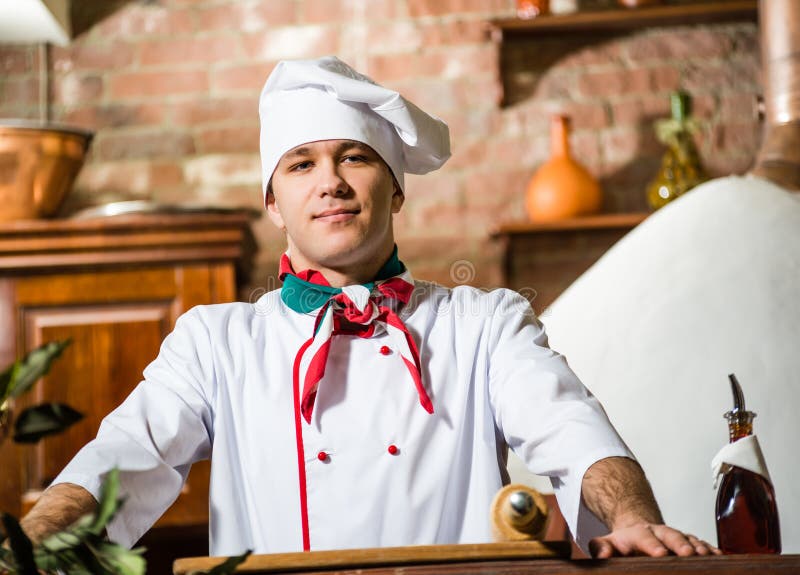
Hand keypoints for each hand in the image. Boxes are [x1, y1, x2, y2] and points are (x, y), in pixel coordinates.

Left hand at [588, 522, 721, 557]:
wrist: (637, 532)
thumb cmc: (622, 544)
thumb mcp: (606, 543)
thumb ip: (601, 548)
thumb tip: (602, 556)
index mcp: (639, 533)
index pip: (645, 538)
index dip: (652, 545)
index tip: (660, 553)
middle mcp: (660, 532)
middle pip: (672, 535)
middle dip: (681, 544)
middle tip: (688, 554)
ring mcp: (676, 537)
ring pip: (689, 539)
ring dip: (699, 547)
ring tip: (706, 556)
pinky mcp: (689, 543)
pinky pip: (702, 545)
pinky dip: (710, 550)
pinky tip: (718, 556)